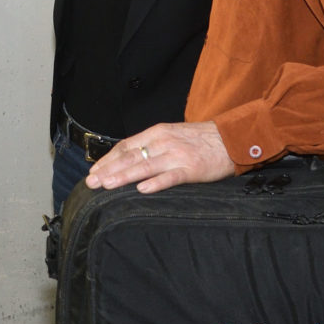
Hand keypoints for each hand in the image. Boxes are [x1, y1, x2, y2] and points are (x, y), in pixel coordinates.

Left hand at [85, 121, 235, 193]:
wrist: (231, 138)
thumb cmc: (199, 139)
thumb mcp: (171, 135)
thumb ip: (151, 145)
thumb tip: (126, 158)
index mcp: (156, 133)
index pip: (125, 146)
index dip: (107, 159)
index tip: (93, 171)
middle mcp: (163, 142)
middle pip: (130, 157)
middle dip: (108, 170)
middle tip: (91, 182)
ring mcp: (177, 156)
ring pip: (145, 167)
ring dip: (123, 176)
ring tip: (107, 185)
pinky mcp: (191, 169)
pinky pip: (170, 177)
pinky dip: (155, 183)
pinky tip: (141, 190)